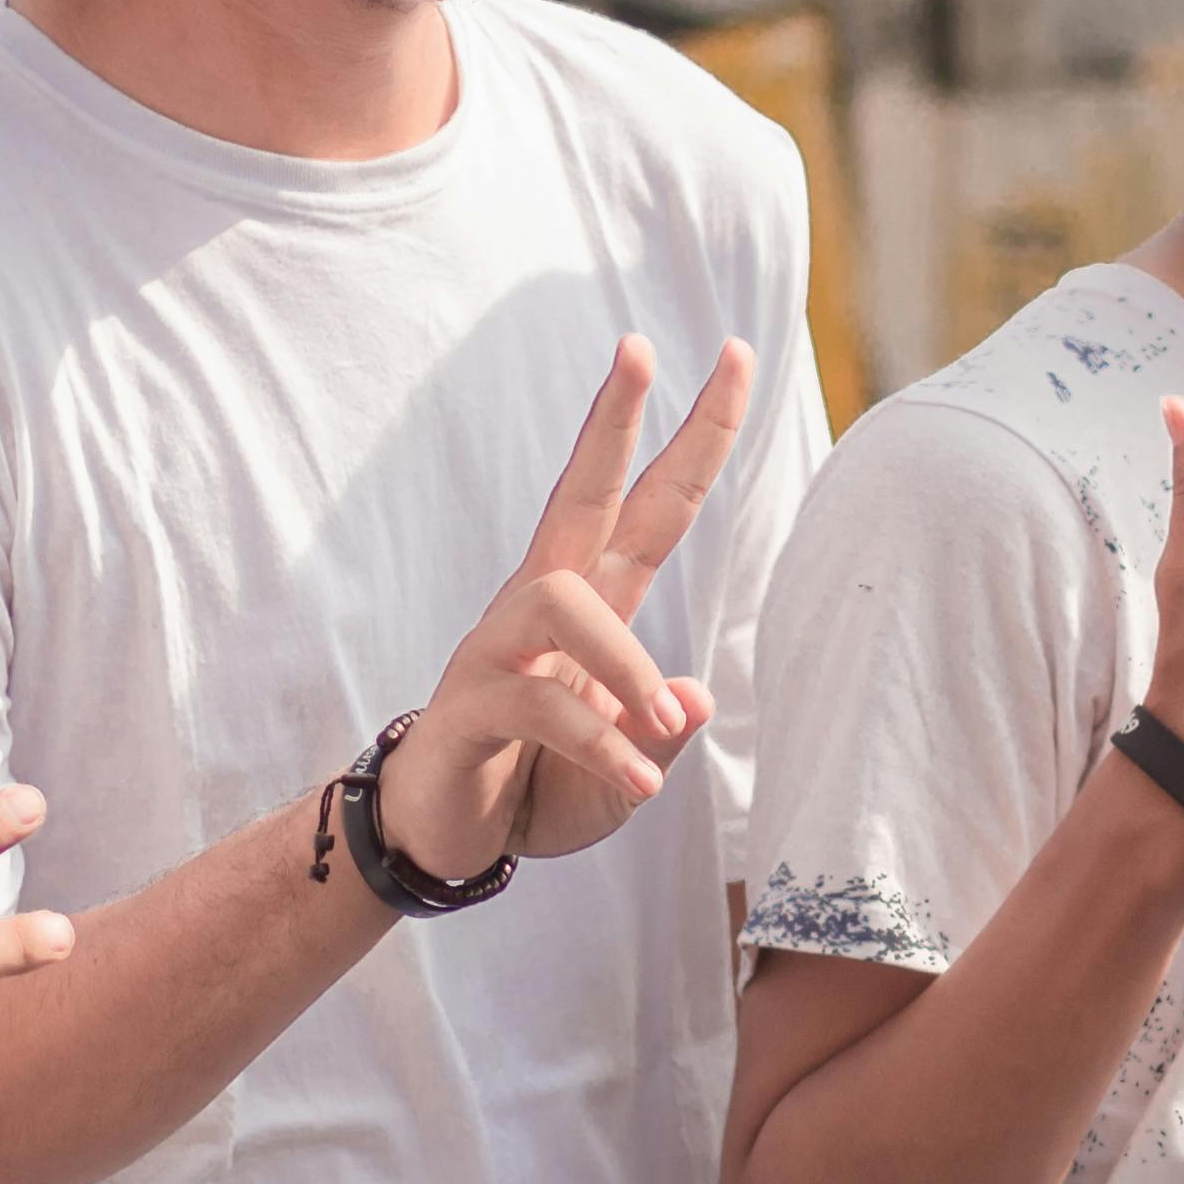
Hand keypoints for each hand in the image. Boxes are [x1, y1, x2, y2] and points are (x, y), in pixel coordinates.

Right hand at [377, 335, 759, 878]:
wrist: (448, 837)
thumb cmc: (542, 785)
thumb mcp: (628, 771)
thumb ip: (660, 737)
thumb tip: (697, 700)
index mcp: (595, 601)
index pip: (652, 504)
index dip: (695, 437)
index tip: (735, 356)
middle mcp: (544, 604)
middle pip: (582, 491)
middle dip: (613, 420)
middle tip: (639, 347)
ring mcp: (499, 646)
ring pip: (563, 603)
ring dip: (626, 662)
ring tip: (661, 722)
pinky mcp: (468, 703)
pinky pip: (538, 703)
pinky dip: (597, 743)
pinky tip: (635, 782)